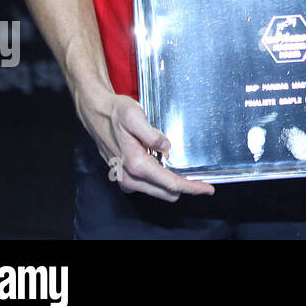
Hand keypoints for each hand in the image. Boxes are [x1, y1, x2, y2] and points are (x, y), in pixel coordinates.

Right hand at [77, 87, 214, 201]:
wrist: (96, 113)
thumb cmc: (116, 113)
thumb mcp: (135, 117)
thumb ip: (152, 135)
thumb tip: (167, 148)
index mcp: (136, 164)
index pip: (169, 183)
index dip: (191, 188)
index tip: (208, 189)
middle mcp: (130, 177)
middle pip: (166, 193)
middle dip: (184, 188)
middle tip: (201, 179)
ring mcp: (125, 179)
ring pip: (158, 191)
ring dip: (172, 184)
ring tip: (184, 170)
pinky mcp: (124, 177)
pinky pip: (148, 186)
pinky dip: (160, 181)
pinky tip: (165, 165)